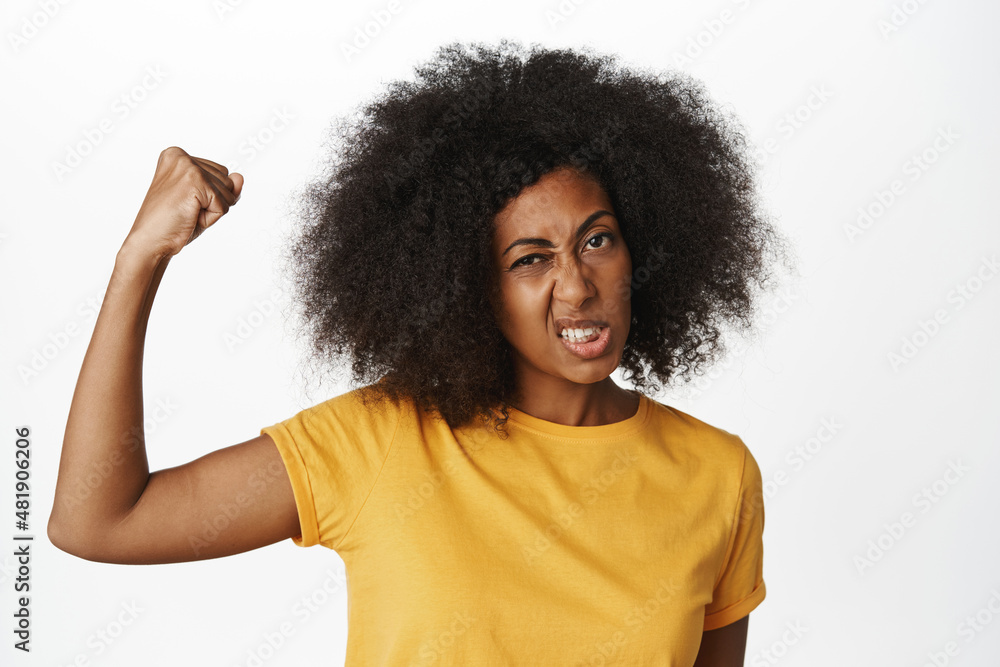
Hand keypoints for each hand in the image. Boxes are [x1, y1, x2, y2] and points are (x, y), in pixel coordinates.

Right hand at [122, 147, 243, 259]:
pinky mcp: (195, 181)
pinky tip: (189, 217)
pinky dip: (211, 218)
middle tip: (185, 210)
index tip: (184, 202)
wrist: (150, 242)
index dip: (209, 196)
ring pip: (228, 193)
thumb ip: (225, 186)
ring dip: (212, 211)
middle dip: (213, 202)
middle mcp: (181, 156)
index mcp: (177, 155)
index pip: (220, 173)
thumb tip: (240, 177)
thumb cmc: (173, 223)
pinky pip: (223, 206)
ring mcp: (188, 167)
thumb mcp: (203, 201)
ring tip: (186, 213)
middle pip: (227, 180)